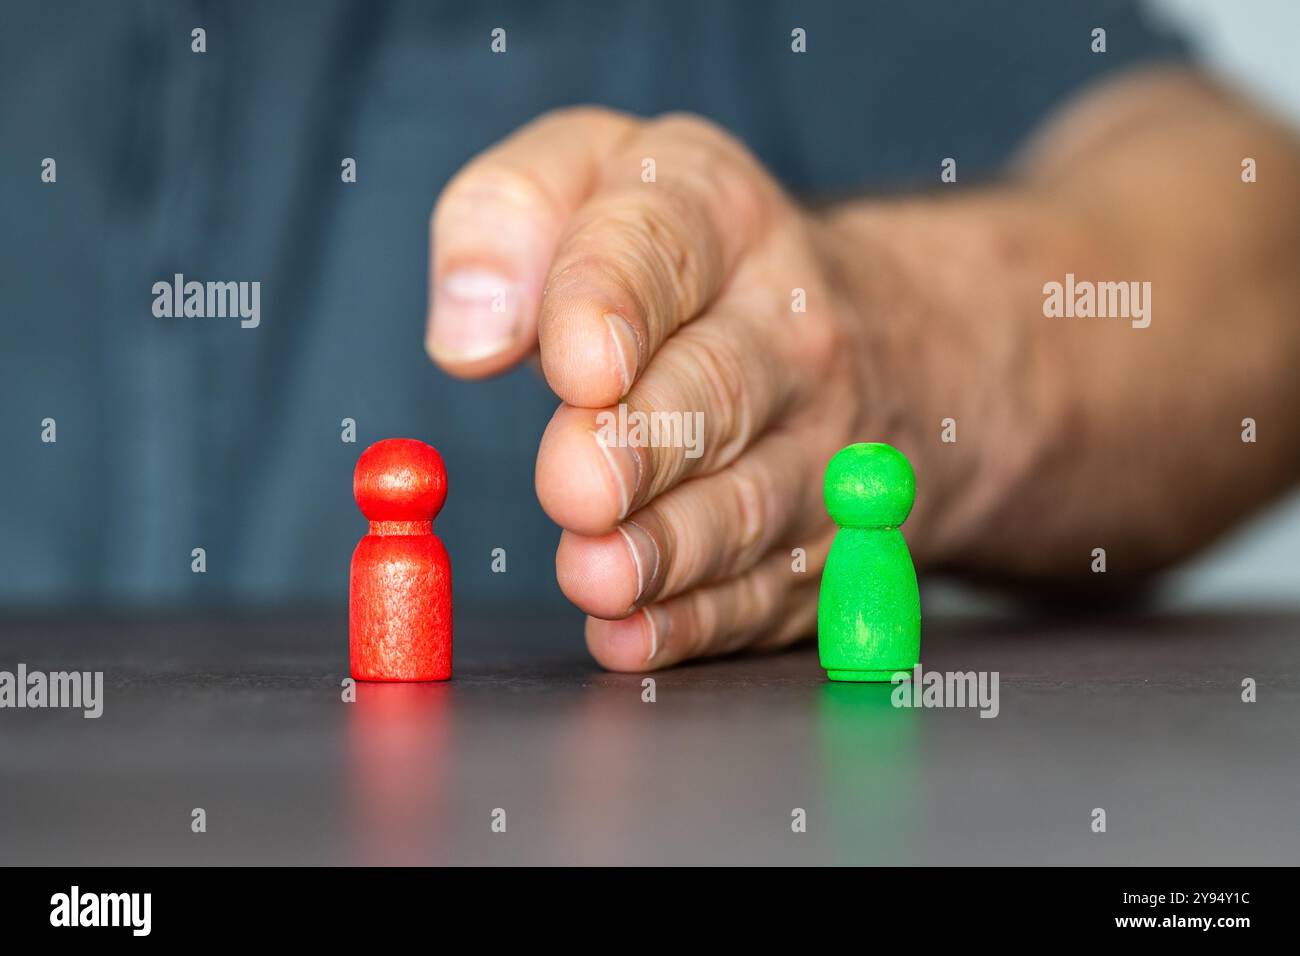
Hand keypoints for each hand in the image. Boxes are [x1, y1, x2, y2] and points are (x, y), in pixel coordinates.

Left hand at [427, 107, 893, 669]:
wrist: (872, 331)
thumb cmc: (686, 257)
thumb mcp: (593, 176)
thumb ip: (507, 218)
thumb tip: (465, 335)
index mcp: (721, 217)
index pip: (665, 245)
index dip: (615, 303)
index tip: (575, 361)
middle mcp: (789, 330)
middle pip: (719, 390)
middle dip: (646, 444)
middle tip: (578, 484)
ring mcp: (821, 444)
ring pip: (747, 504)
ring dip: (669, 549)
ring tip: (597, 574)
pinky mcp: (818, 538)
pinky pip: (763, 589)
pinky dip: (696, 621)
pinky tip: (630, 634)